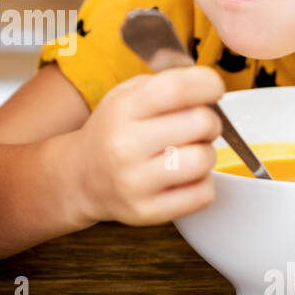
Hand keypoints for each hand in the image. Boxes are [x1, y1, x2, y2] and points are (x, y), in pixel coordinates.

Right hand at [73, 66, 224, 226]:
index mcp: (122, 109)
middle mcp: (125, 145)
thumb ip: (165, 84)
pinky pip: (203, 194)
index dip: (207, 83)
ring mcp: (135, 182)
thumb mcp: (125, 95)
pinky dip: (202, 183)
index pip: (177, 89)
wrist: (81, 177)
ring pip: (204, 159)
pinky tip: (185, 177)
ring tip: (189, 152)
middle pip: (200, 122)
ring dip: (206, 153)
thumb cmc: (113, 132)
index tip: (214, 88)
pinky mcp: (148, 211)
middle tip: (199, 126)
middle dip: (210, 121)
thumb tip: (209, 87)